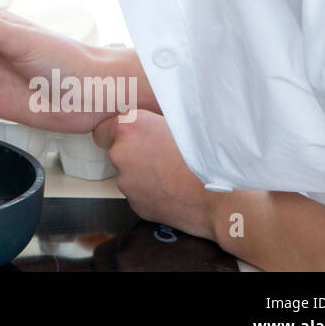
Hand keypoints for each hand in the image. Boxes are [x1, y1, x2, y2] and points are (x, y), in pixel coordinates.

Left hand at [92, 110, 214, 240]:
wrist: (220, 197)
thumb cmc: (205, 157)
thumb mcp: (178, 123)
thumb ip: (152, 122)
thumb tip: (144, 121)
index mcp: (129, 127)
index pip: (104, 129)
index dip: (118, 134)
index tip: (131, 139)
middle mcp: (120, 152)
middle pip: (117, 152)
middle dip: (133, 154)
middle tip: (161, 156)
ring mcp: (125, 181)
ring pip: (128, 174)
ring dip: (142, 174)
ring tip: (172, 174)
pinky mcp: (134, 203)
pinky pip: (138, 194)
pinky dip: (150, 193)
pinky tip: (172, 189)